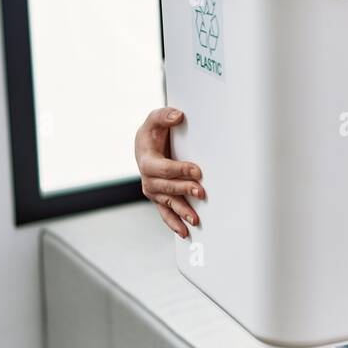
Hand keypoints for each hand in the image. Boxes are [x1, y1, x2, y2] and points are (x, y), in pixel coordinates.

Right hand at [135, 107, 203, 237]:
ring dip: (181, 212)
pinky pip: (165, 213)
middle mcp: (148, 179)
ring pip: (168, 203)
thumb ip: (165, 115)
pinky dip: (173, 223)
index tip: (197, 171)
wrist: (146, 146)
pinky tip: (184, 232)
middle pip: (167, 188)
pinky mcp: (160, 198)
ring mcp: (154, 191)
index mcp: (147, 161)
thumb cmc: (153, 133)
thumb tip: (178, 116)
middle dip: (184, 190)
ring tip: (195, 220)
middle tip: (201, 193)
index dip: (180, 170)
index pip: (164, 168)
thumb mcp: (155, 119)